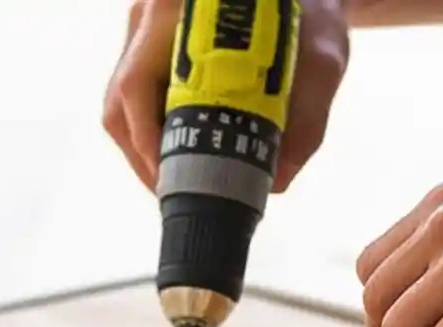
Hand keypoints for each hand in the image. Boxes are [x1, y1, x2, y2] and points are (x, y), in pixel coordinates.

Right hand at [102, 0, 350, 191]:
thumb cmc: (312, 13)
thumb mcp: (322, 60)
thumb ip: (307, 120)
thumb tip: (276, 181)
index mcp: (176, 11)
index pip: (136, 85)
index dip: (147, 139)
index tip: (174, 176)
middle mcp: (150, 18)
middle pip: (120, 102)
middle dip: (146, 157)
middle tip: (179, 192)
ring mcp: (146, 32)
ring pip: (123, 104)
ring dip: (148, 150)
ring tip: (183, 181)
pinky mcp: (152, 46)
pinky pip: (138, 98)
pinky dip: (156, 132)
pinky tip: (184, 156)